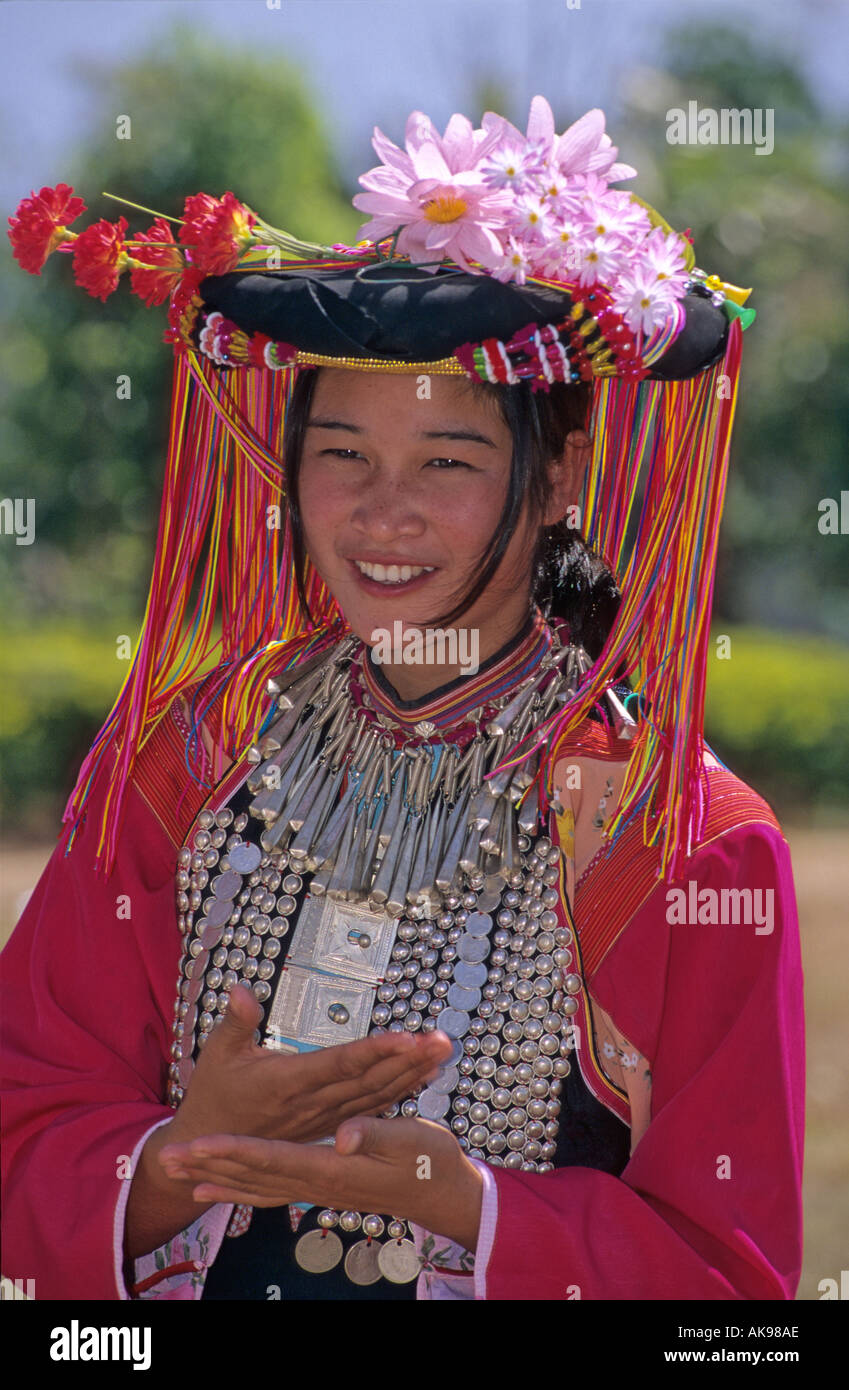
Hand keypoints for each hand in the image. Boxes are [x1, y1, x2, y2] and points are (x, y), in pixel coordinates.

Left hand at [160, 1115, 483, 1253]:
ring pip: (258, 1186)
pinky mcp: (326, 1185)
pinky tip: (226, 1185)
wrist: (447, 1192)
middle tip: (171, 1160)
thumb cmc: (432, 1161)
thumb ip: (375, 1135)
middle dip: (212, 1166)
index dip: (233, 1151)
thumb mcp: (411, 1141)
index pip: (272, 1159)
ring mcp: (321, 1188)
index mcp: (335, 1167)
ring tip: (184, 1172)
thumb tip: (344, 1136)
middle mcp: (321, 1182)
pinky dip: (244, 1188)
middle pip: (255, 1175)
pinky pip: (274, 1191)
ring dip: (220, 1177)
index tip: (197, 1145)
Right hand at [169, 983, 453, 1147]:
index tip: (407, 1037)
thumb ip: (236, 1021)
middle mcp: (312, 1104)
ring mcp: (324, 1117)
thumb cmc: (215, 1094)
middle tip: (442, 1040)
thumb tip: (241, 989)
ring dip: (412, 1074)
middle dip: (408, 1060)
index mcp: (288, 1083)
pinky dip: (401, 1091)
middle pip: (369, 1081)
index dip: (375, 1052)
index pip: (339, 1064)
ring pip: (377, 1095)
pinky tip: (424, 1075)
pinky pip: (372, 1108)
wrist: (215, 1147)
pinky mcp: (330, 1124)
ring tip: (442, 1052)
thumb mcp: (217, 1053)